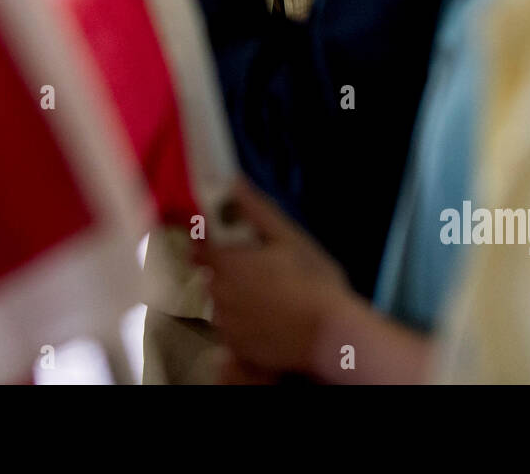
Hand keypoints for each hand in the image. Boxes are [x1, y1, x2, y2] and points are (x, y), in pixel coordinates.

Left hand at [195, 180, 355, 374]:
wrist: (330, 337)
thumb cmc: (313, 282)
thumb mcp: (289, 239)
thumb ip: (256, 210)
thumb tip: (233, 181)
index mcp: (226, 263)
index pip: (199, 247)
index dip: (211, 242)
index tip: (230, 243)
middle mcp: (218, 294)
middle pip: (212, 275)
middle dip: (230, 271)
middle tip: (264, 272)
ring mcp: (225, 325)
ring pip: (223, 303)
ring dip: (237, 298)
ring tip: (273, 299)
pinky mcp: (236, 348)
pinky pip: (232, 329)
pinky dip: (244, 323)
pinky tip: (272, 321)